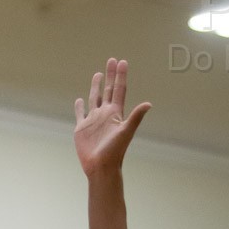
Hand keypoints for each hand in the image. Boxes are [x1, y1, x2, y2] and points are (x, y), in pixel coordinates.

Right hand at [74, 57, 150, 177]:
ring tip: (98, 74)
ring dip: (96, 87)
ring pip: (95, 98)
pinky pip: (81, 113)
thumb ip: (136, 117)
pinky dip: (79, 106)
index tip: (122, 62)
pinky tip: (79, 100)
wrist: (100, 168)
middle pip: (108, 90)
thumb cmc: (114, 152)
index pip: (119, 90)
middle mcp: (105, 114)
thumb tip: (149, 104)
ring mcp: (93, 120)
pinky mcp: (82, 128)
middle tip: (112, 60)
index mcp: (115, 113)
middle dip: (110, 75)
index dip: (121, 76)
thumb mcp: (126, 132)